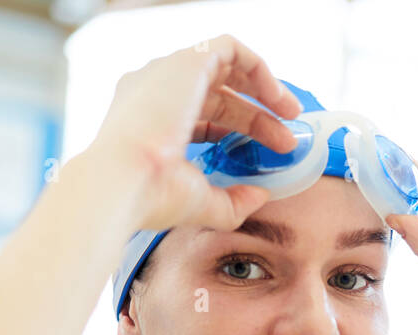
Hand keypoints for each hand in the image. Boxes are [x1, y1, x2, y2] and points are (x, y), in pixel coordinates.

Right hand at [85, 34, 302, 232]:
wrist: (126, 180)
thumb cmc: (150, 196)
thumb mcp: (198, 202)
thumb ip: (231, 201)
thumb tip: (260, 196)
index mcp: (151, 121)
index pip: (202, 117)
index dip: (239, 131)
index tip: (268, 151)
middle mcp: (155, 91)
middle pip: (218, 94)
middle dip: (257, 115)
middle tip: (286, 139)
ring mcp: (168, 72)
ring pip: (226, 67)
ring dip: (262, 90)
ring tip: (291, 115)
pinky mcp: (187, 61)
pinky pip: (231, 48)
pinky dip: (258, 69)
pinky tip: (276, 99)